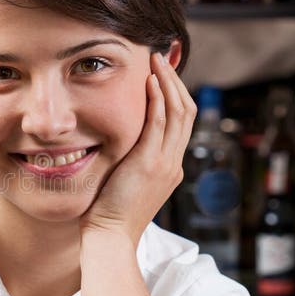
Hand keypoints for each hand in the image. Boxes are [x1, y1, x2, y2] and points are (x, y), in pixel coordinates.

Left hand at [79, 52, 196, 247]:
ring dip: (167, 83)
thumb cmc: (108, 215)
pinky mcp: (150, 164)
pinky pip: (159, 124)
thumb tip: (116, 146)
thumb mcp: (125, 183)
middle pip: (186, 112)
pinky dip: (157, 100)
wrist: (109, 237)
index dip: (174, 94)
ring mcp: (165, 163)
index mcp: (169, 167)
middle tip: (161, 58)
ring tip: (155, 61)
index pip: (180, 122)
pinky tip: (149, 82)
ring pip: (178, 113)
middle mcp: (173, 163)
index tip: (161, 74)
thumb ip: (128, 163)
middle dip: (175, 81)